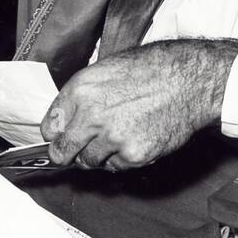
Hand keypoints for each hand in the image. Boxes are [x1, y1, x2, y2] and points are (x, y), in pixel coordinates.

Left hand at [40, 39, 236, 171]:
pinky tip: (136, 138)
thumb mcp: (105, 70)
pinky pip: (116, 167)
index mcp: (80, 91)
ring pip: (89, 162)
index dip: (56, 134)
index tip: (60, 137)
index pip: (49, 127)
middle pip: (62, 152)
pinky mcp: (133, 155)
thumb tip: (67, 120)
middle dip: (67, 154)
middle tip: (75, 154)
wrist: (188, 80)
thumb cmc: (150, 70)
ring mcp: (112, 138)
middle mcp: (91, 116)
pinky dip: (123, 159)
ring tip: (118, 136)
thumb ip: (82, 97)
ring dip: (99, 155)